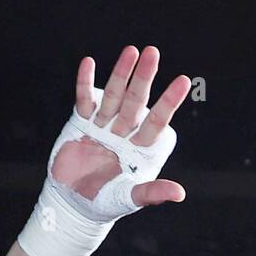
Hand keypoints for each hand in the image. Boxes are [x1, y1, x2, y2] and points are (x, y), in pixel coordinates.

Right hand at [18, 46, 190, 255]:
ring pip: (113, 96)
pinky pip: (84, 101)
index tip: (183, 81)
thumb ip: (151, 193)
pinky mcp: (81, 123)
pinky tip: (89, 63)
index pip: (157, 122)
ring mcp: (103, 125)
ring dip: (120, 74)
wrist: (73, 203)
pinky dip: (85, 83)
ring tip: (131, 51)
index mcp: (140, 148)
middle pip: (135, 102)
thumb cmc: (105, 203)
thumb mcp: (129, 199)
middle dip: (143, 78)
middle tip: (152, 53)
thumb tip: (179, 193)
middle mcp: (124, 132)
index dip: (168, 102)